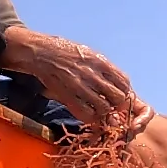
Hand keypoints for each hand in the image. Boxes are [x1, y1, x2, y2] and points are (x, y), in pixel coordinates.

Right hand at [2, 28, 152, 135]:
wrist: (42, 52)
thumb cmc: (64, 50)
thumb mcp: (88, 53)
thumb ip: (102, 66)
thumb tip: (115, 78)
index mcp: (100, 62)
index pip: (124, 81)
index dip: (124, 91)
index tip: (119, 94)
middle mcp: (92, 74)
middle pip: (117, 97)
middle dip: (116, 103)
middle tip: (111, 105)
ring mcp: (80, 86)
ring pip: (104, 108)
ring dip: (103, 112)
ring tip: (98, 110)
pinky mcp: (68, 96)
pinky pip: (85, 113)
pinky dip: (90, 117)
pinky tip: (88, 114)